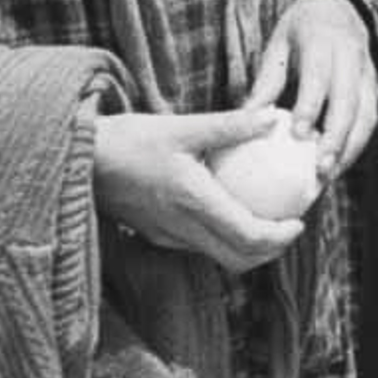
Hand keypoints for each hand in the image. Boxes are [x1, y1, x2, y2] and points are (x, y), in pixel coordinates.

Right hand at [94, 108, 307, 273]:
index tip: (298, 222)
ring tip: (264, 221)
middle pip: (239, 260)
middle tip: (288, 227)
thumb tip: (271, 118)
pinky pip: (198, 246)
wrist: (79, 161)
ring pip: (219, 258)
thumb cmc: (127, 139)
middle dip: (271, 251)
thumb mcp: (180, 126)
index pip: (249, 236)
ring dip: (247, 248)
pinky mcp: (155, 235)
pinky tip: (227, 211)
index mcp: (193, 201)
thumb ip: (228, 125)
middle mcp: (182, 228)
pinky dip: (222, 239)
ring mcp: (166, 236)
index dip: (280, 238)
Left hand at [243, 0, 377, 181]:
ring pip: (367, 115)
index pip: (319, 75)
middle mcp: (351, 56)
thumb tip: (246, 119)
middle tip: (320, 168)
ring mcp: (368, 72)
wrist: (338, 8)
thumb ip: (266, 81)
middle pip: (349, 101)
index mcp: (322, 40)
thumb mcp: (278, 45)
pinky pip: (370, 119)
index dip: (312, 105)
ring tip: (331, 176)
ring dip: (351, 148)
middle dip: (337, 137)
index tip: (299, 134)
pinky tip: (338, 166)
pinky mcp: (374, 87)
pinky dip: (357, 144)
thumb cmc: (299, 30)